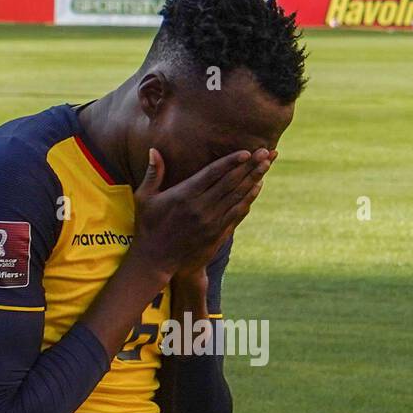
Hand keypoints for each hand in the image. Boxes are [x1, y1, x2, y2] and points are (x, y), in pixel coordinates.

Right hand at [132, 147, 273, 277]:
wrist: (156, 261)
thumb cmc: (148, 227)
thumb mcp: (145, 199)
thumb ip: (153, 174)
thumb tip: (154, 150)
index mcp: (184, 195)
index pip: (212, 173)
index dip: (231, 161)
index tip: (246, 152)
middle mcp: (200, 208)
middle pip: (230, 182)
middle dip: (250, 166)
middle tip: (265, 152)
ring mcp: (211, 222)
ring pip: (237, 197)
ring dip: (254, 180)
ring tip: (267, 165)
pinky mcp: (217, 234)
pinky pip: (237, 213)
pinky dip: (248, 199)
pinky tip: (257, 187)